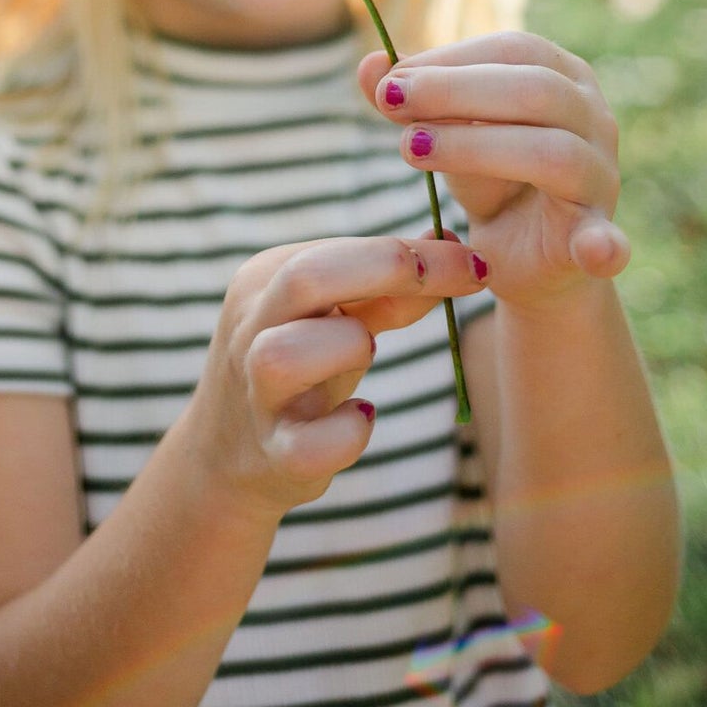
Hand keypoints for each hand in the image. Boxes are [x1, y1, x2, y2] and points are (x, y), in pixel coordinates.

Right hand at [186, 234, 485, 516]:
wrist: (229, 458)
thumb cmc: (301, 373)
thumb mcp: (339, 321)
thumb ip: (390, 289)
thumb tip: (458, 249)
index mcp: (265, 280)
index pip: (339, 249)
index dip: (416, 253)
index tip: (477, 262)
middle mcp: (250, 329)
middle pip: (305, 278)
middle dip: (390, 270)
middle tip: (460, 278)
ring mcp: (255, 394)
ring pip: (287, 356)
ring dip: (349, 347)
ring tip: (368, 354)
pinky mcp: (273, 454)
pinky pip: (311, 444)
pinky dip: (350, 431)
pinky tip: (362, 417)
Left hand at [359, 32, 630, 314]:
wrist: (523, 257)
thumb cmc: (489, 177)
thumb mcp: (447, 132)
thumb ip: (411, 99)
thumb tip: (368, 65)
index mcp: (565, 77)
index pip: (514, 49)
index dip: (450, 59)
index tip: (391, 78)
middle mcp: (595, 118)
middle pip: (534, 89)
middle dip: (454, 92)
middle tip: (389, 104)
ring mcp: (602, 178)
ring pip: (552, 151)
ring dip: (476, 147)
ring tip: (411, 149)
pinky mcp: (598, 238)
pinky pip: (606, 239)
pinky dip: (602, 244)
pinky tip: (593, 250)